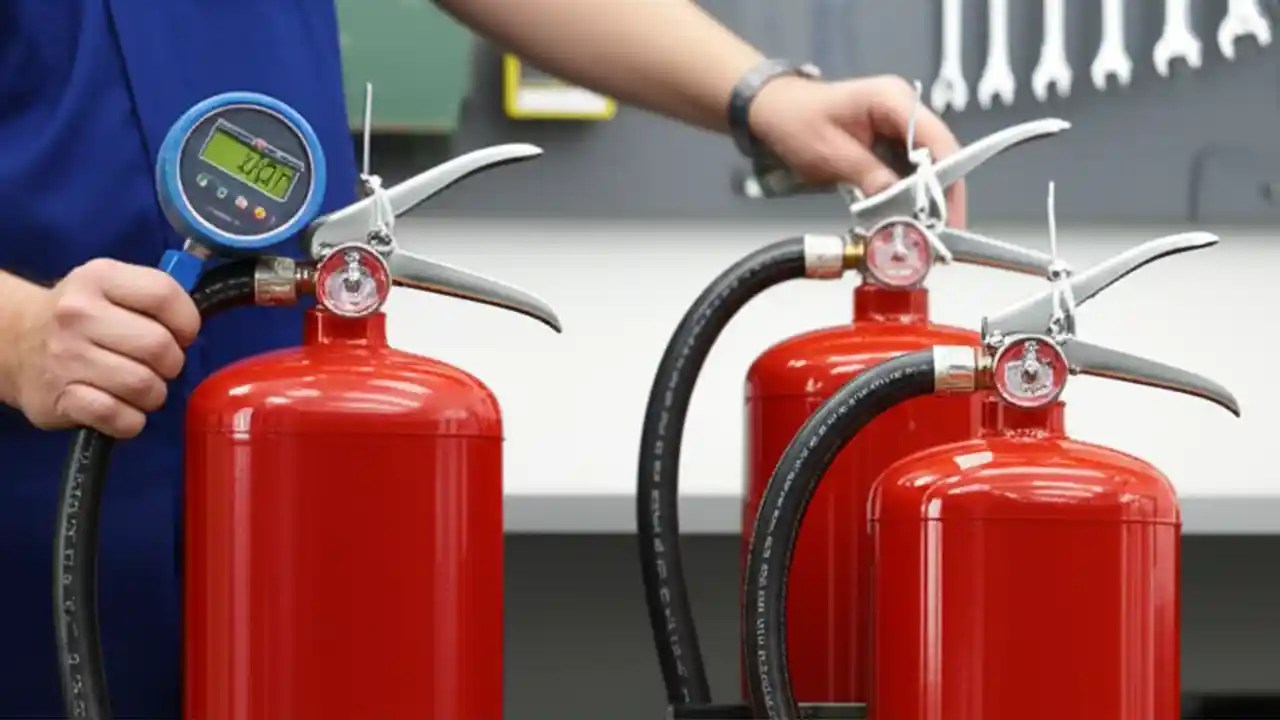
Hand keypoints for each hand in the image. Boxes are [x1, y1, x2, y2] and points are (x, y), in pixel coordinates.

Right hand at [6, 259, 200, 437]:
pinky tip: (123, 409)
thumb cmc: (82, 317)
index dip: (187, 321)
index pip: (164, 295)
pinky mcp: (57, 399)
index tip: (182, 334)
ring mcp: (64, 357)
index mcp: (99, 278)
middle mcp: (78, 314)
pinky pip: (118, 417)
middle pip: (159, 346)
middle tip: (158, 366)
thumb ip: (154, 298)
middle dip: (171, 363)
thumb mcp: (112, 288)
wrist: (15, 341)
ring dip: (153, 394)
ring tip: (140, 387)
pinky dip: (130, 420)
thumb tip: (193, 327)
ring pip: (143, 385)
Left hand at [747, 74, 966, 228]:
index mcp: (893, 101)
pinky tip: (905, 222)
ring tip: (924, 236)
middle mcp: (904, 110)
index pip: (938, 142)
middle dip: (941, 199)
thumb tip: (898, 206)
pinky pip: (909, 174)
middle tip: (941, 237)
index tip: (947, 218)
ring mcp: (899, 127)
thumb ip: (867, 176)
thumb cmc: (796, 120)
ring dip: (925, 202)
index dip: (947, 182)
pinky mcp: (890, 144)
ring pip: (928, 170)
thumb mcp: (829, 153)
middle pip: (941, 158)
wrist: (775, 109)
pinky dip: (908, 199)